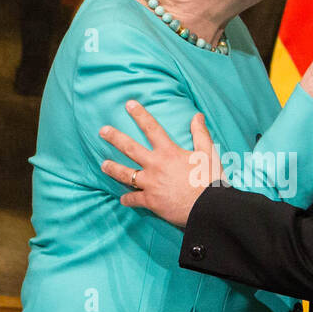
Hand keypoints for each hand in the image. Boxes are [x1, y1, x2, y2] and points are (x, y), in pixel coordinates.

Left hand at [99, 100, 221, 227]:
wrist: (208, 207)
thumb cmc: (210, 180)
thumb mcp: (208, 153)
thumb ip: (200, 134)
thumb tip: (197, 116)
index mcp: (169, 152)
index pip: (152, 129)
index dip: (140, 115)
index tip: (129, 104)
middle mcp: (155, 165)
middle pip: (130, 149)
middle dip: (115, 138)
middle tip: (102, 131)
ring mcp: (150, 184)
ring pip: (125, 174)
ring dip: (113, 168)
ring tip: (103, 165)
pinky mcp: (150, 201)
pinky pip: (134, 199)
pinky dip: (128, 199)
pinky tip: (123, 199)